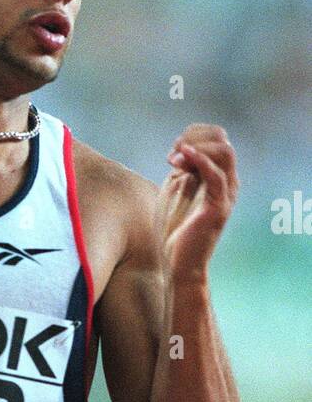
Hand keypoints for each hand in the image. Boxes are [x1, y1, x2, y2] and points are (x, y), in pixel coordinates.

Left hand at [157, 124, 238, 282]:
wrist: (180, 264)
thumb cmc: (176, 232)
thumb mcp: (177, 194)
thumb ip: (182, 172)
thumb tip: (179, 151)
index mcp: (220, 179)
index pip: (218, 140)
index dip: (194, 136)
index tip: (172, 151)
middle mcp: (228, 184)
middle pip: (223, 141)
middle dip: (195, 138)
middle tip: (173, 152)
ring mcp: (226, 195)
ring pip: (224, 153)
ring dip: (197, 148)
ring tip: (175, 158)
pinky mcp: (219, 207)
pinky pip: (216, 175)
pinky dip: (199, 161)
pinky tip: (181, 160)